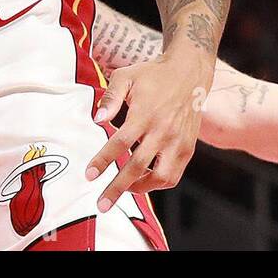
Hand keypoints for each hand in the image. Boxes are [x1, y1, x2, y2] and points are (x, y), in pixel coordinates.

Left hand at [85, 49, 214, 211]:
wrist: (188, 73)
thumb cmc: (152, 75)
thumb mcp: (125, 77)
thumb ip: (110, 98)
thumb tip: (96, 119)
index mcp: (144, 114)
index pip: (120, 144)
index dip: (103, 161)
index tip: (89, 174)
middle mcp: (162, 132)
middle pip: (137, 168)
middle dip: (117, 188)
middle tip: (102, 203)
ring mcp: (178, 142)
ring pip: (160, 177)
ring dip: (140, 189)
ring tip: (124, 190)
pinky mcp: (188, 148)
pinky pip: (174, 175)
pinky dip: (159, 183)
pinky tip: (144, 181)